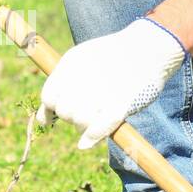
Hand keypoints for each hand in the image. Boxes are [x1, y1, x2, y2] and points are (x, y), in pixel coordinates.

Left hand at [38, 18, 186, 148]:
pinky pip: (97, 128)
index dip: (49, 110)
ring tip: (96, 117)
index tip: (50, 117)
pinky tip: (85, 143)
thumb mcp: (81, 58)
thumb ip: (62, 82)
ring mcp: (101, 92)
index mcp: (71, 65)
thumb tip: (44, 117)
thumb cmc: (115, 54)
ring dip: (84, 125)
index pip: (49, 97)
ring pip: (79, 122)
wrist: (149, 48)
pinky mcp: (119, 105)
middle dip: (70, 116)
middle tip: (86, 111)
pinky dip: (91, 137)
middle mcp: (83, 78)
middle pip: (64, 111)